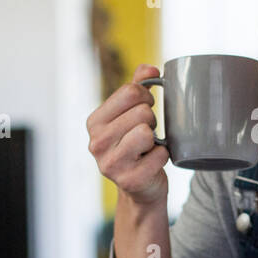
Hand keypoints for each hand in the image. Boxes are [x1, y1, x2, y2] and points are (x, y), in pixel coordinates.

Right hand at [87, 63, 168, 207]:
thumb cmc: (136, 145)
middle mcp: (96, 143)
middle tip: (146, 134)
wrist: (139, 188)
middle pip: (142, 112)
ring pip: (146, 132)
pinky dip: (163, 157)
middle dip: (152, 120)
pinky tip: (152, 163)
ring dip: (156, 139)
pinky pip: (160, 154)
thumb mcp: (131, 114)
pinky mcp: (130, 180)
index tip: (145, 108)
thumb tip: (151, 69)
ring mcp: (110, 164)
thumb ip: (137, 87)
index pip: (130, 92)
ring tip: (148, 147)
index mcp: (94, 122)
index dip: (146, 97)